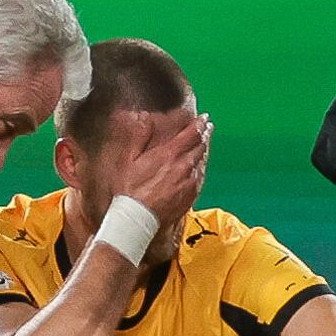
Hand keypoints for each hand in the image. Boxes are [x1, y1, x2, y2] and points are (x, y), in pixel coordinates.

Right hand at [107, 110, 211, 226]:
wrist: (139, 218)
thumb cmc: (130, 190)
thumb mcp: (128, 159)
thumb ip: (139, 136)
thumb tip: (145, 118)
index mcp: (169, 154)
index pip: (192, 133)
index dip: (199, 123)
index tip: (204, 117)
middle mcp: (184, 166)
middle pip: (200, 145)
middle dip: (205, 134)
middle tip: (207, 127)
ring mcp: (189, 181)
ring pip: (202, 160)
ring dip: (204, 149)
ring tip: (204, 143)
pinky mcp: (191, 195)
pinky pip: (200, 176)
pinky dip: (201, 167)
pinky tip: (199, 166)